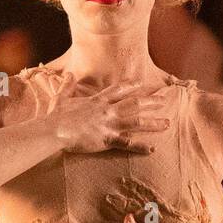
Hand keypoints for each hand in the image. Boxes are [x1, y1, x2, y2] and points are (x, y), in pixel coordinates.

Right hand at [50, 78, 170, 153]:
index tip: (141, 83)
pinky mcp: (107, 139)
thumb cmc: (56, 116)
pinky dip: (140, 147)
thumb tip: (68, 73)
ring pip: (136, 121)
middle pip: (134, 104)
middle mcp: (107, 110)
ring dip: (153, 123)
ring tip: (167, 123)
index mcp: (97, 101)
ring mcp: (109, 124)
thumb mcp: (61, 97)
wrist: (55, 130)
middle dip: (150, 102)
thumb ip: (67, 85)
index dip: (130, 86)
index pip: (117, 90)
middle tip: (164, 101)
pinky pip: (127, 143)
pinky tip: (153, 149)